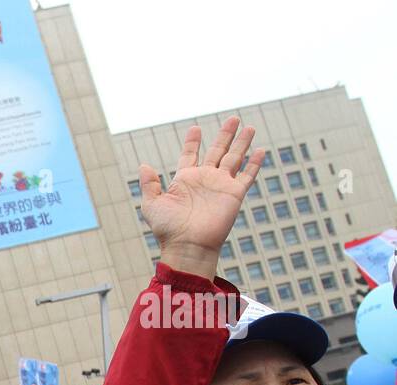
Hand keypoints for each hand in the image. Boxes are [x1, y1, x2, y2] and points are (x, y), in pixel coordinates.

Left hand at [140, 116, 264, 280]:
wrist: (188, 245)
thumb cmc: (168, 229)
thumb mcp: (152, 204)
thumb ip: (149, 184)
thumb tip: (144, 165)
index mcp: (184, 179)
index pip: (191, 155)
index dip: (193, 142)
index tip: (196, 128)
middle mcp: (204, 179)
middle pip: (217, 150)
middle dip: (225, 134)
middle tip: (233, 118)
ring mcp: (220, 186)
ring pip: (234, 158)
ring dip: (242, 143)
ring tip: (249, 127)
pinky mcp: (234, 194)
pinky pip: (247, 176)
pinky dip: (254, 164)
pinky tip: (260, 150)